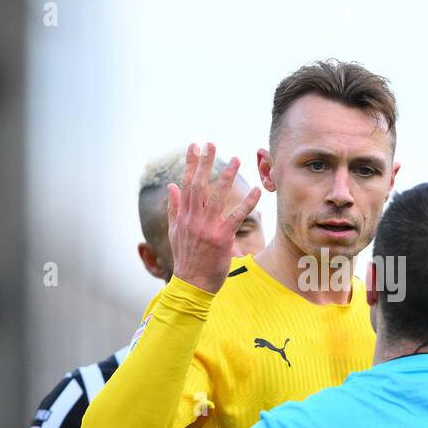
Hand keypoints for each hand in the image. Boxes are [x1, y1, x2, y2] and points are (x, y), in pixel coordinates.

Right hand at [167, 143, 261, 293]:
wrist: (192, 284)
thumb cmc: (186, 259)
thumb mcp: (174, 232)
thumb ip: (173, 208)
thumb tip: (170, 187)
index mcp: (183, 216)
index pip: (186, 184)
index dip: (190, 164)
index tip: (194, 146)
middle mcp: (193, 219)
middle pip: (199, 185)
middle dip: (205, 163)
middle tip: (211, 143)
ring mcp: (207, 228)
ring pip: (217, 196)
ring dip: (227, 176)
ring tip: (236, 159)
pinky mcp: (222, 238)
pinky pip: (237, 217)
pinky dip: (247, 203)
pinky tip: (257, 190)